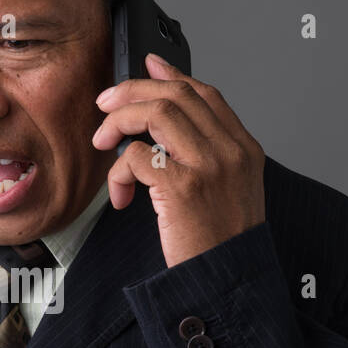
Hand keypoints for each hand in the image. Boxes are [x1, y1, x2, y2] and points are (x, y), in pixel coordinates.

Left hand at [91, 52, 265, 267]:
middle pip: (175, 94)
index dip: (171, 74)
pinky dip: (118, 171)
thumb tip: (166, 121)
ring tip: (103, 144)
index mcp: (244, 148)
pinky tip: (121, 194)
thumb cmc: (222, 243)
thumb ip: (207, 154)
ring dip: (119, 123)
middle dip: (131, 93)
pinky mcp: (183, 188)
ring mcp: (208, 167)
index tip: (146, 66)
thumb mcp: (230, 190)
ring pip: (156, 113)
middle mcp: (230, 151)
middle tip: (104, 106)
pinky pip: (136, 156)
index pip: (205, 94)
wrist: (228, 282)